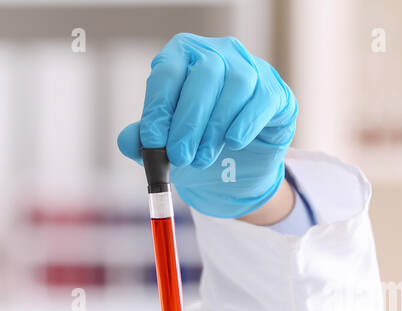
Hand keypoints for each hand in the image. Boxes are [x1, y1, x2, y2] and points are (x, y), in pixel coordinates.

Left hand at [117, 33, 297, 218]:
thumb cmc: (194, 145)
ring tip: (202, 158)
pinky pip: (262, 98)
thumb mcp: (164, 145)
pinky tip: (232, 143)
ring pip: (237, 83)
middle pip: (206, 73)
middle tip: (179, 157)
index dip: (159, 106)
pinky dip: (245, 123)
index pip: (169, 70)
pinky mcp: (274, 90)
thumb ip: (143, 140)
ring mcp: (251, 67)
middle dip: (188, 121)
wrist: (235, 167)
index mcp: (183, 57)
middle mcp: (218, 53)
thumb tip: (126, 140)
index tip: (152, 142)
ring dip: (215, 126)